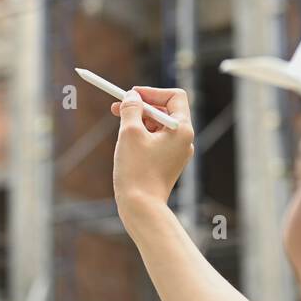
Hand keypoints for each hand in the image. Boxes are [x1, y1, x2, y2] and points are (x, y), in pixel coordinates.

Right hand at [111, 86, 194, 224]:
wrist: (141, 208)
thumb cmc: (137, 171)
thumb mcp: (130, 133)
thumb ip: (131, 109)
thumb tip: (132, 97)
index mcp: (182, 129)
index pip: (173, 96)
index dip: (151, 92)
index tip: (131, 95)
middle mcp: (184, 140)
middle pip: (164, 111)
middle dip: (140, 107)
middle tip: (116, 107)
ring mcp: (176, 153)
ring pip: (157, 126)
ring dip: (138, 121)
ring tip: (119, 128)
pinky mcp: (167, 163)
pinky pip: (155, 141)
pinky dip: (141, 137)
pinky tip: (125, 144)